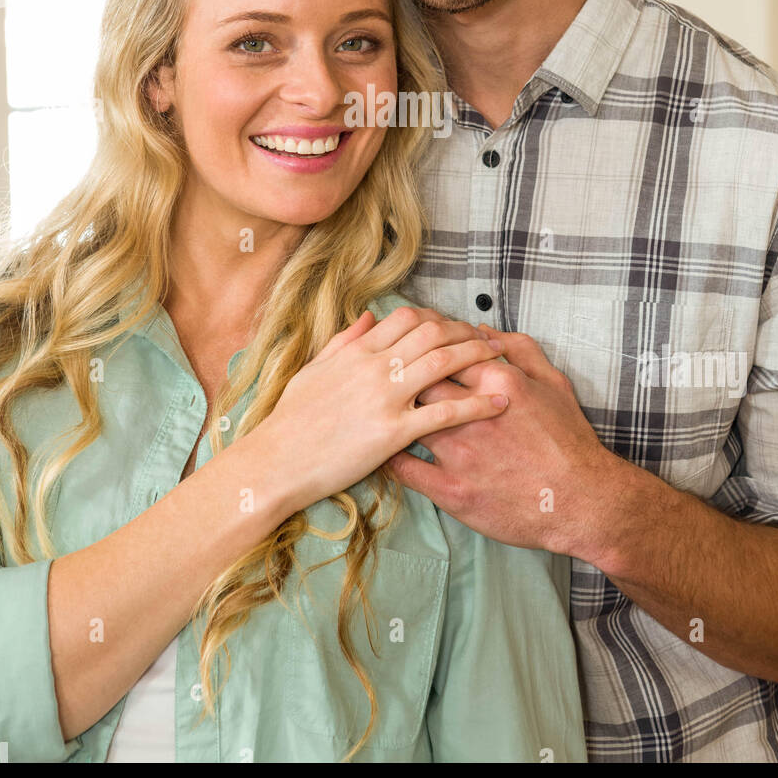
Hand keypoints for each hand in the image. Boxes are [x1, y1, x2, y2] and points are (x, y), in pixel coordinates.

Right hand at [258, 306, 509, 513]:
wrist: (276, 461)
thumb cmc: (291, 419)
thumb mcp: (314, 369)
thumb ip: (344, 340)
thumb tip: (367, 316)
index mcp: (356, 351)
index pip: (407, 318)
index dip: (438, 317)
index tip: (455, 325)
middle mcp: (374, 366)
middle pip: (433, 332)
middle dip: (466, 331)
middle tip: (488, 337)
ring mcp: (385, 397)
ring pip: (443, 362)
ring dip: (478, 356)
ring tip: (501, 358)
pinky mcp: (393, 432)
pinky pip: (445, 413)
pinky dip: (476, 404)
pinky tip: (498, 403)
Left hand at [385, 324, 627, 557]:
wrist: (582, 502)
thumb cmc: (569, 441)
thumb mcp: (554, 383)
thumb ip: (519, 349)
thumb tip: (484, 330)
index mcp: (497, 382)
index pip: (445, 350)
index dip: (429, 351)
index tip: (421, 355)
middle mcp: (473, 413)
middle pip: (419, 380)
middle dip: (406, 378)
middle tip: (397, 380)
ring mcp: (459, 453)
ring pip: (407, 419)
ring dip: (396, 414)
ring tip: (387, 411)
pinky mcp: (451, 490)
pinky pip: (404, 469)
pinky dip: (390, 456)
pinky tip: (388, 449)